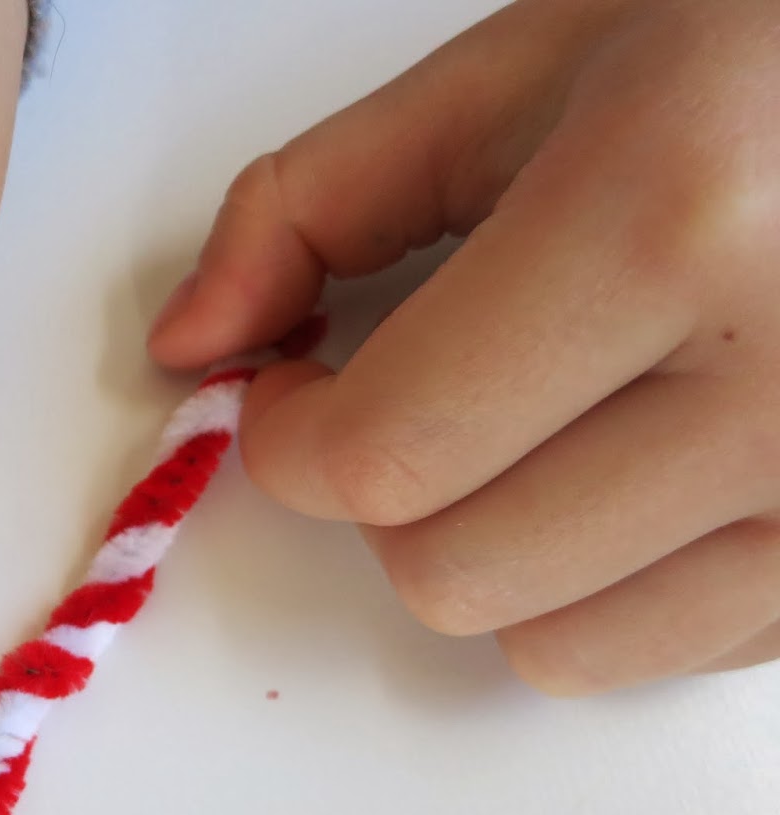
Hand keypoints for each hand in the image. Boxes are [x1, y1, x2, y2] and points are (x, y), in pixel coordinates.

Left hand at [149, 0, 779, 694]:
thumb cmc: (751, 47)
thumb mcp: (521, 70)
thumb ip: (312, 205)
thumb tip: (191, 345)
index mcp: (667, 217)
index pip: (383, 455)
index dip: (292, 439)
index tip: (300, 391)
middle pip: (451, 572)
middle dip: (392, 495)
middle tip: (433, 394)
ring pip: (553, 648)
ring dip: (499, 553)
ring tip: (554, 426)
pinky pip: (671, 654)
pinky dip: (615, 586)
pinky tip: (649, 467)